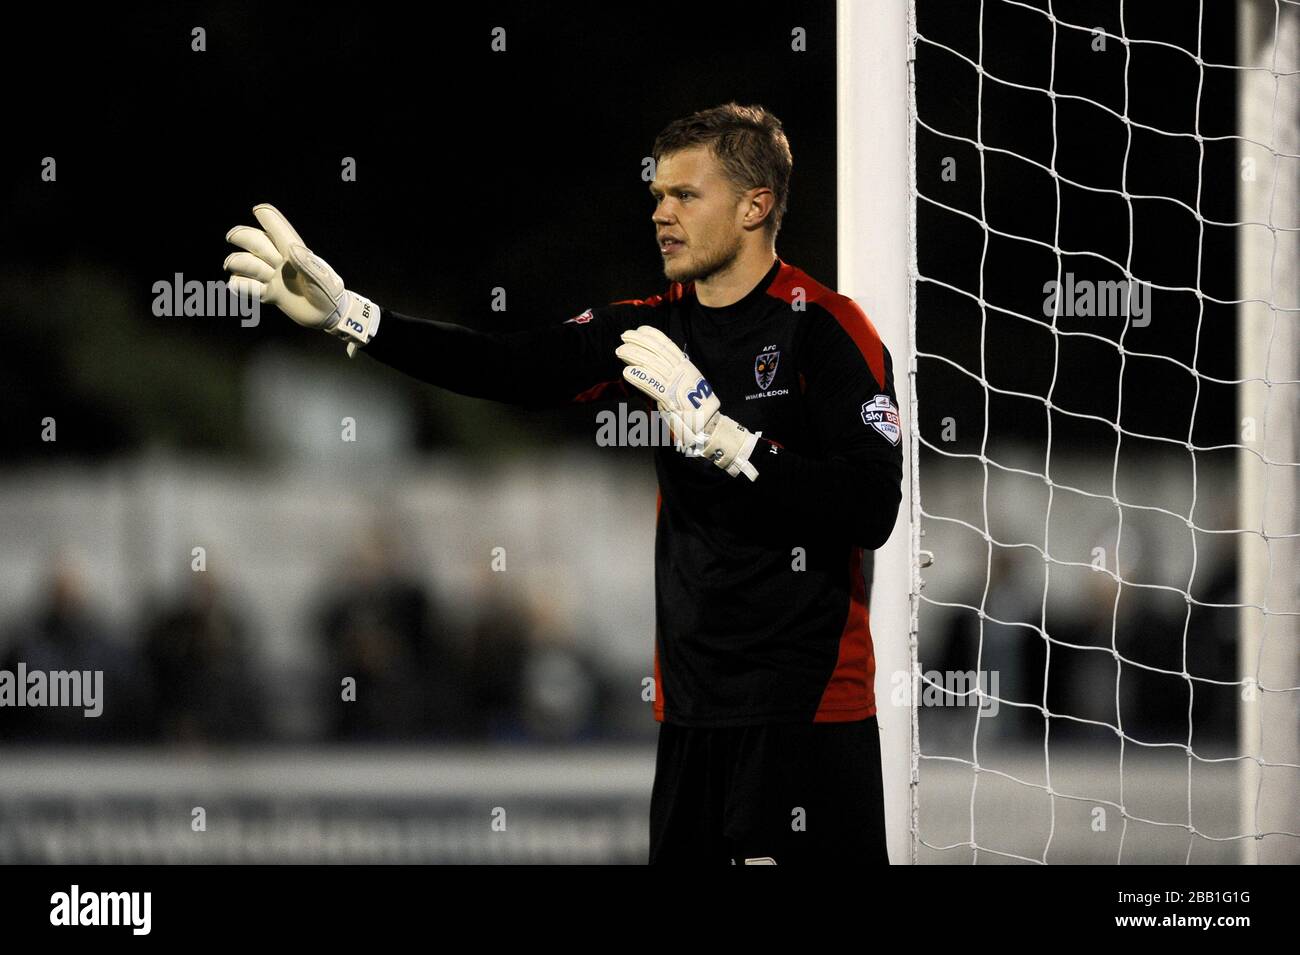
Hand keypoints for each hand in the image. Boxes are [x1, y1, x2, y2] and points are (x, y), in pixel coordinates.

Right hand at [224, 203, 379, 356]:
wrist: (328, 315)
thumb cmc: (329, 293)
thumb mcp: (322, 278)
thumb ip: (307, 264)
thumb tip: (291, 248)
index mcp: (295, 253)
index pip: (280, 232)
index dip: (270, 219)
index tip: (258, 209)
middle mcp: (280, 262)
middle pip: (256, 242)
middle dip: (243, 236)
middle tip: (231, 237)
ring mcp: (272, 277)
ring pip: (247, 263)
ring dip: (240, 263)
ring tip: (234, 266)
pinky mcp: (268, 293)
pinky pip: (246, 286)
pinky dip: (240, 285)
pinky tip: (240, 285)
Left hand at [616, 325, 761, 479]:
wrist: (706, 425)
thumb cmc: (692, 407)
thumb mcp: (681, 385)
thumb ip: (666, 376)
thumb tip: (648, 367)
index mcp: (685, 366)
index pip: (668, 345)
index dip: (652, 335)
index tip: (639, 330)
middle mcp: (681, 371)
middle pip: (658, 351)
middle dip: (639, 341)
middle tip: (624, 336)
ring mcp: (676, 384)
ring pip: (653, 365)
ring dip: (634, 356)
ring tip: (620, 350)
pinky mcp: (671, 398)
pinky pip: (653, 385)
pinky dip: (640, 378)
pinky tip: (627, 372)